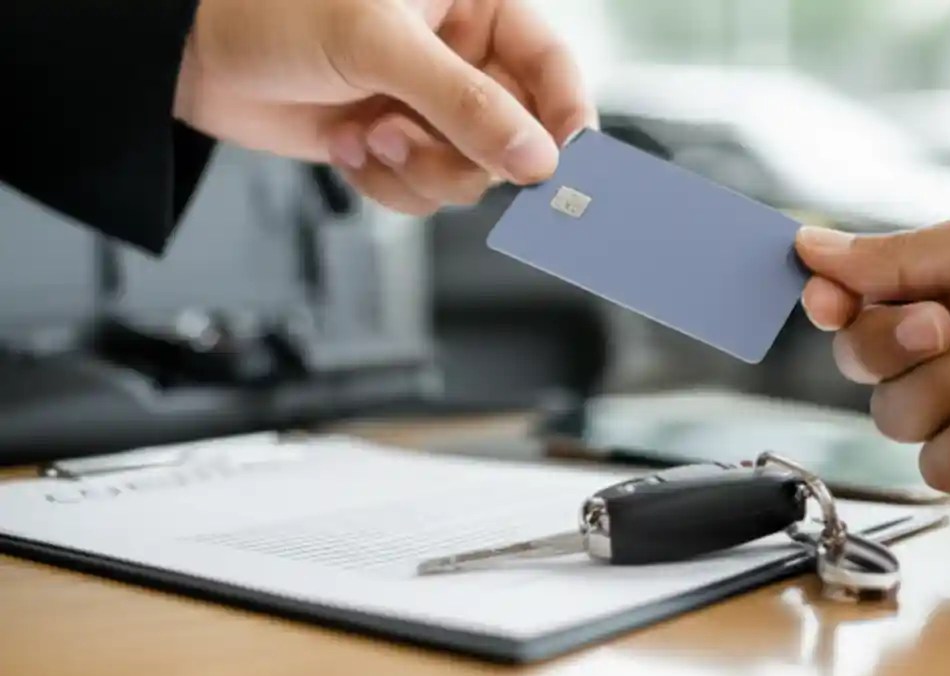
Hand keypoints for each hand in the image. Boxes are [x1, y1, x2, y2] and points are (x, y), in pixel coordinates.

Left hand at [174, 0, 593, 214]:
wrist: (194, 56)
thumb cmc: (274, 10)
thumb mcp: (382, 47)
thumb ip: (466, 104)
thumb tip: (534, 155)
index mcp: (474, 7)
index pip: (551, 66)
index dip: (565, 117)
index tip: (564, 162)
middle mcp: (459, 60)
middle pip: (516, 135)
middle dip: (471, 153)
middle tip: (433, 145)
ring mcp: (428, 108)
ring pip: (471, 174)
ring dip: (422, 169)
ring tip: (373, 133)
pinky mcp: (396, 146)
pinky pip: (425, 193)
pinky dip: (388, 183)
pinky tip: (349, 144)